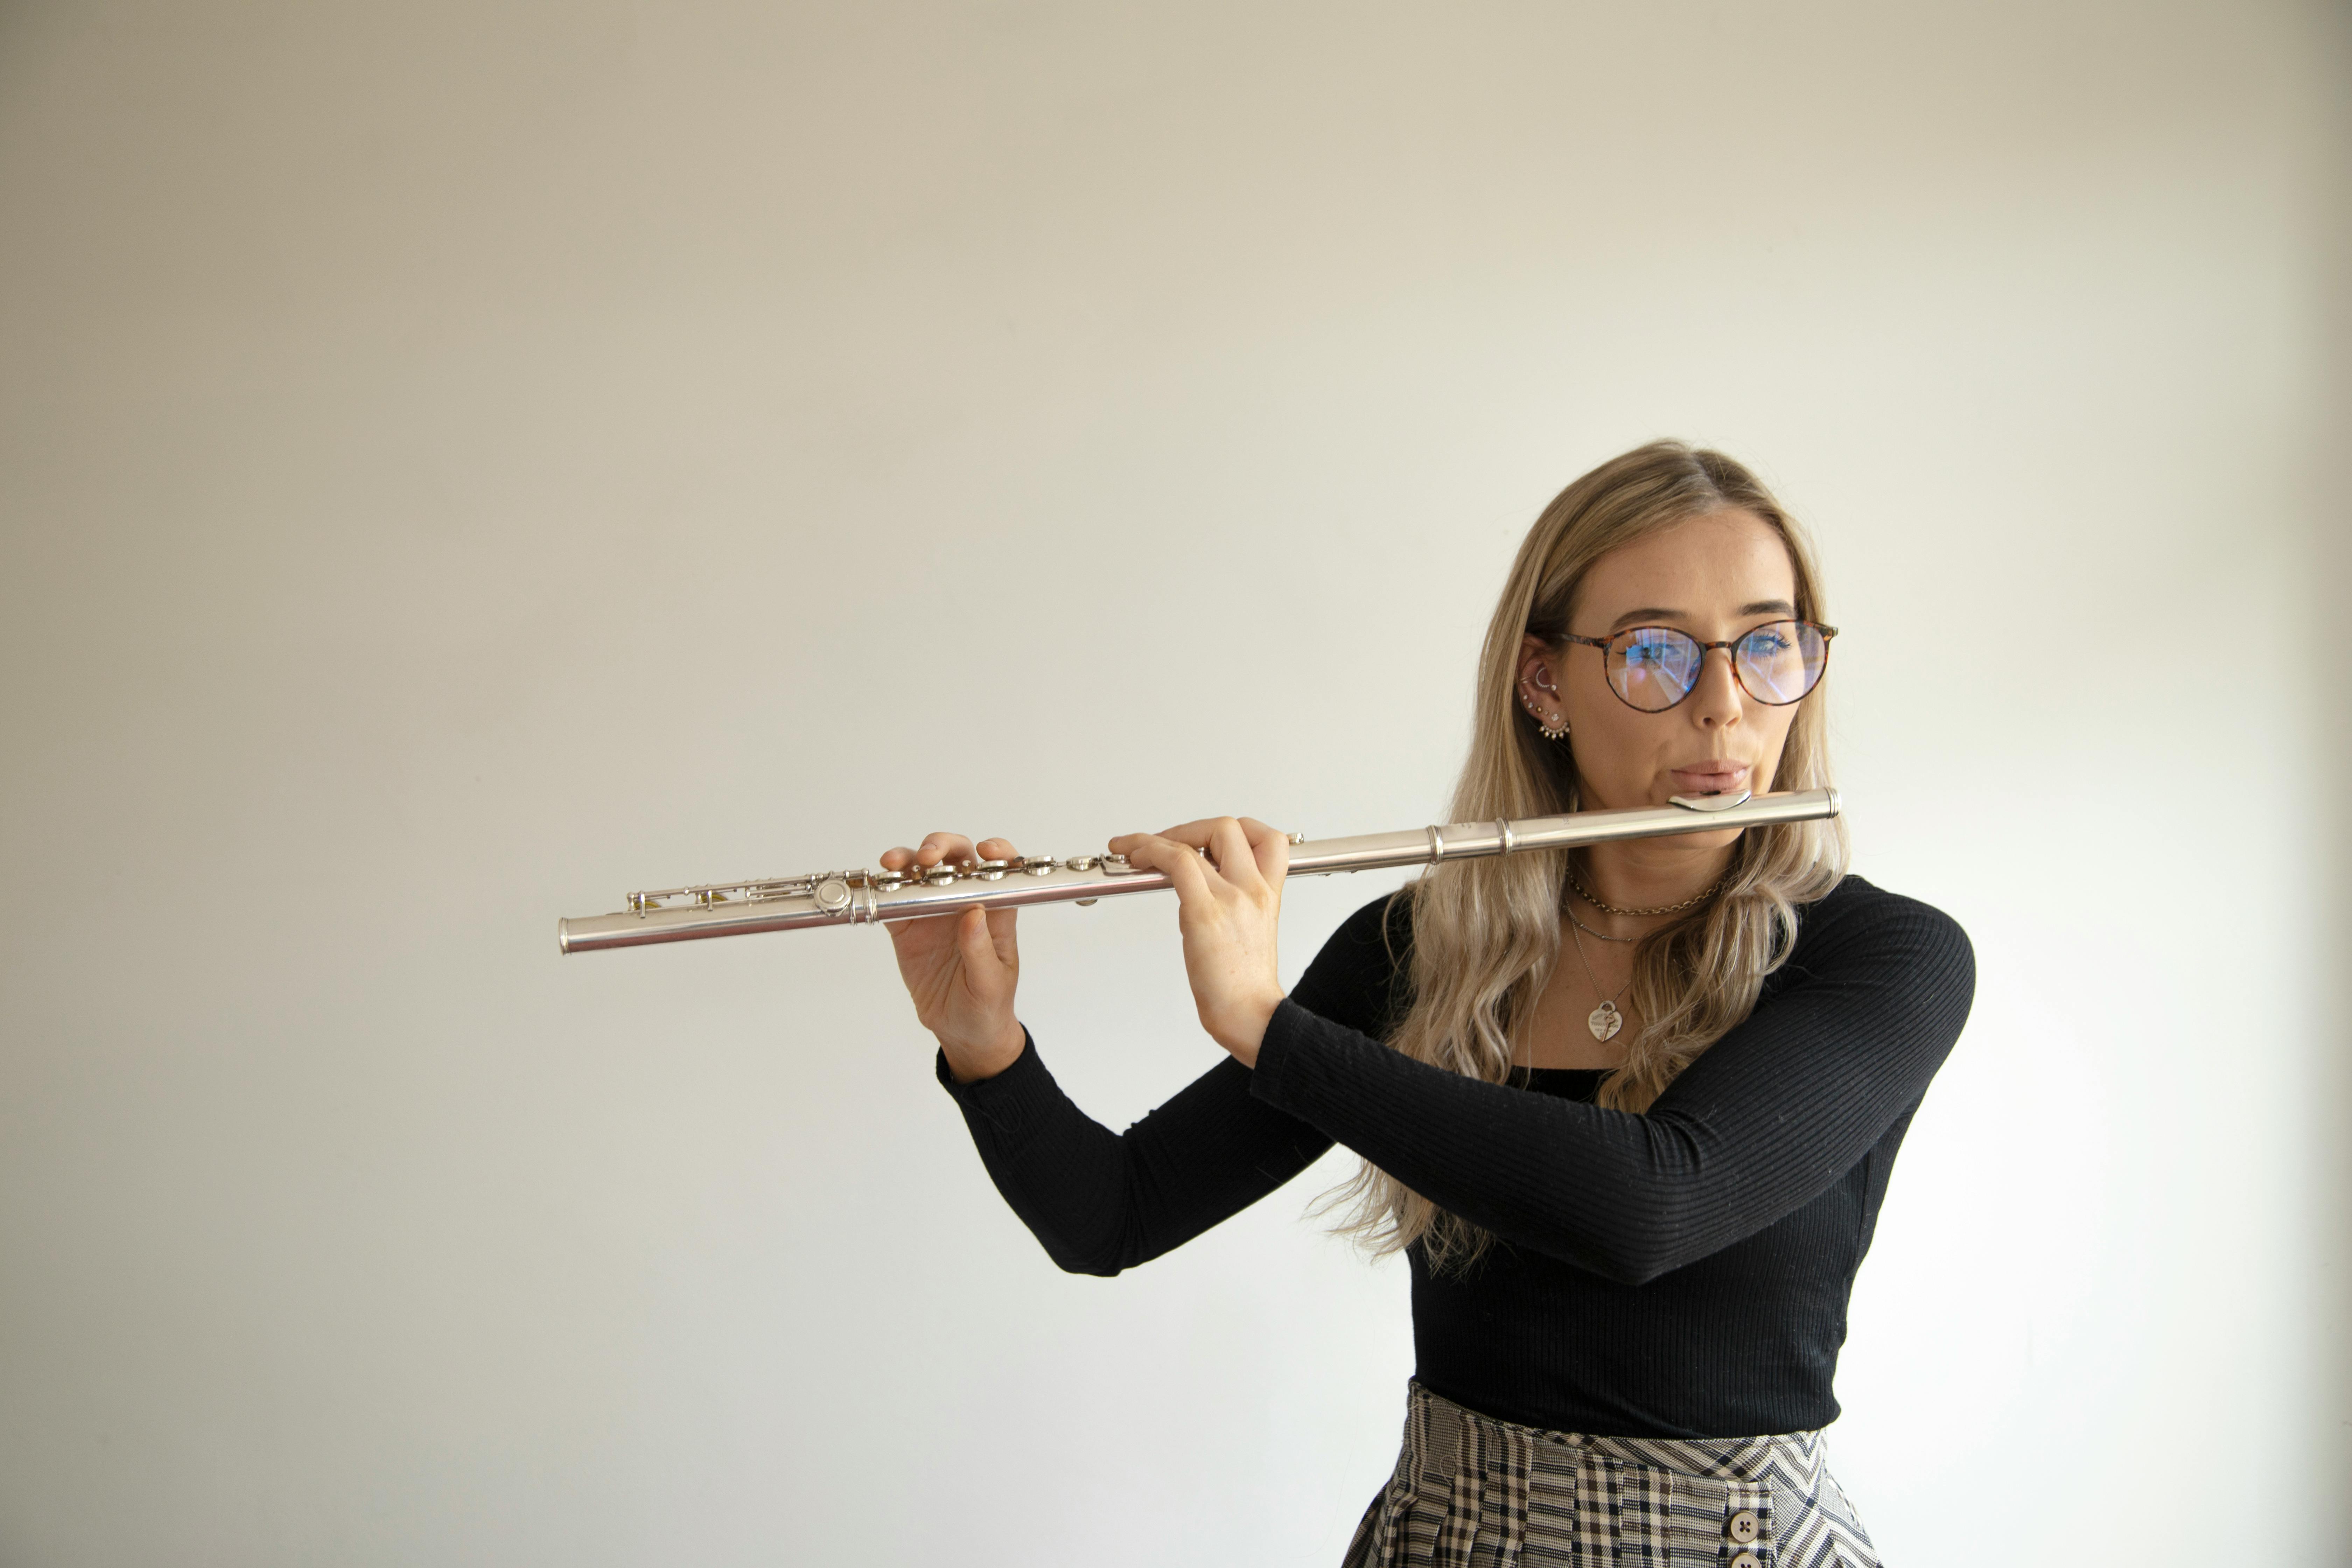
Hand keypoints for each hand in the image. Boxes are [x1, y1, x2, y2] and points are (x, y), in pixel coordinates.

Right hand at [878, 833, 1025, 1082]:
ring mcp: (934, 913)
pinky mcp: (908, 929)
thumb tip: (974, 913)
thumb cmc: (987, 1006)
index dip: (996, 853)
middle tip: (927, 857)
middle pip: (956, 860)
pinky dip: (885, 890)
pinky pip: (895, 902)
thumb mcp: (990, 983)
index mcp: (995, 912)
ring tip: (895, 864)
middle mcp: (964, 904)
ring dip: (908, 861)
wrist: (961, 1032)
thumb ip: (980, 949)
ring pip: (921, 873)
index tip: (986, 851)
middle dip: (941, 847)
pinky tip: (878, 886)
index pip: (1000, 872)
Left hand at [1108, 816, 1289, 1065]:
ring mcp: (1230, 897)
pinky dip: (1149, 850)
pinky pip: (1175, 862)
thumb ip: (1230, 902)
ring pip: (1193, 841)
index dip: (1238, 830)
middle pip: (1229, 827)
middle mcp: (1253, 888)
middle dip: (1189, 828)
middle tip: (1164, 843)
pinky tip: (1135, 858)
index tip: (1206, 841)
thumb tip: (1196, 885)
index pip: (1269, 839)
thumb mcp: (1249, 930)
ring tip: (1134, 851)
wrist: (1249, 1013)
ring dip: (1156, 839)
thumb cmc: (1243, 982)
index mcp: (1268, 893)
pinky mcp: (1204, 911)